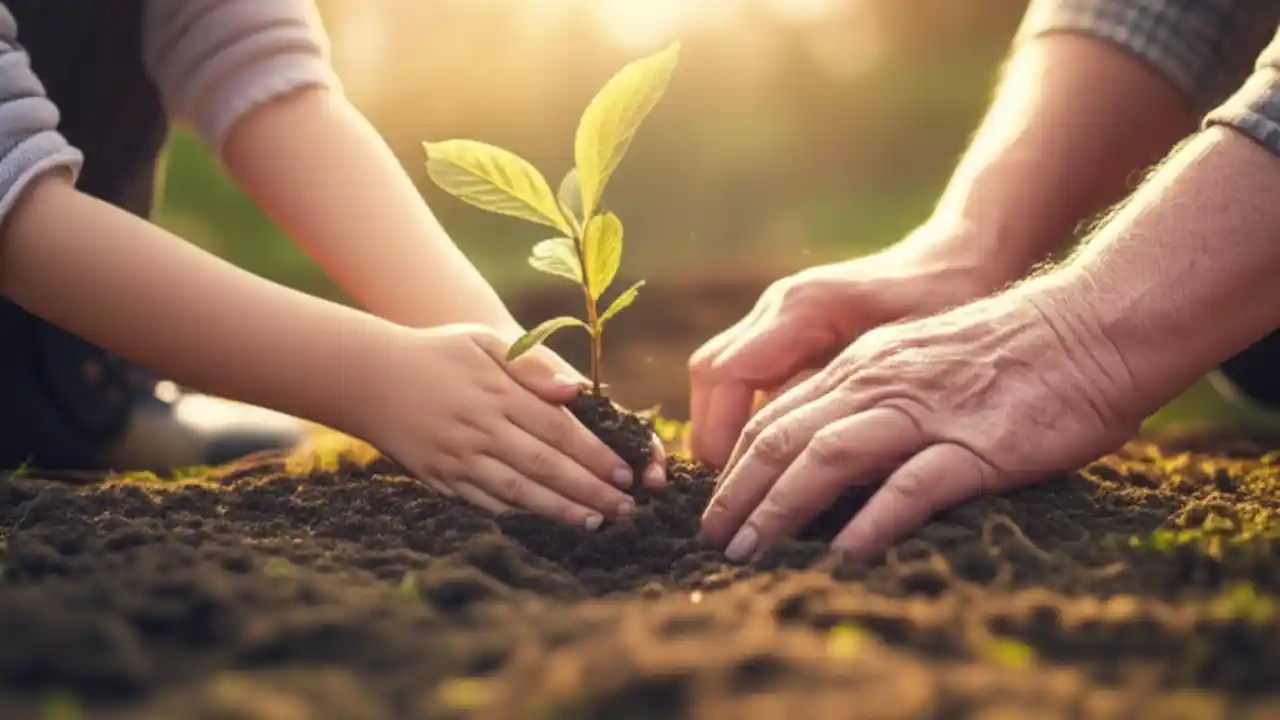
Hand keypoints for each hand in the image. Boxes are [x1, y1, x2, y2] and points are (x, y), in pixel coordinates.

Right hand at [365, 324, 644, 527]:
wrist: (367, 378)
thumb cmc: (437, 354)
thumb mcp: (483, 342)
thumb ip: (531, 366)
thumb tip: (575, 392)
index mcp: (498, 393)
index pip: (559, 429)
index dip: (595, 454)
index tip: (625, 473)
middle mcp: (481, 429)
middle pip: (546, 466)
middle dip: (590, 489)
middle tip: (625, 508)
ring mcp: (459, 458)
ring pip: (519, 492)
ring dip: (560, 510)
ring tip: (595, 522)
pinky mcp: (441, 479)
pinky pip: (485, 504)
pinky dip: (518, 518)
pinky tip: (545, 525)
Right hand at [688, 221, 1012, 465]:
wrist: (957, 260)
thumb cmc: (946, 304)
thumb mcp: (914, 358)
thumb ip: (865, 402)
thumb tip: (823, 467)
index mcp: (804, 308)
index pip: (728, 373)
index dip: (721, 431)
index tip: (740, 485)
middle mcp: (780, 305)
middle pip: (710, 372)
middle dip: (713, 435)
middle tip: (735, 494)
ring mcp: (778, 313)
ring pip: (719, 372)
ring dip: (725, 427)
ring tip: (747, 485)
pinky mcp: (786, 327)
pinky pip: (742, 373)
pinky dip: (743, 414)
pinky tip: (772, 458)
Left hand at [699, 284, 1144, 561]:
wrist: (1091, 327)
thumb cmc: (1010, 350)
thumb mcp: (919, 359)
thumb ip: (872, 395)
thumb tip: (829, 451)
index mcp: (862, 367)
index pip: (776, 418)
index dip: (737, 467)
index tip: (719, 507)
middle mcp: (879, 386)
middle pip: (783, 440)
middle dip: (738, 495)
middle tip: (713, 541)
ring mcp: (926, 414)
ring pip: (826, 459)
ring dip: (779, 509)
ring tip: (750, 553)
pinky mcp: (975, 445)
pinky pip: (911, 487)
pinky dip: (871, 522)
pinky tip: (844, 556)